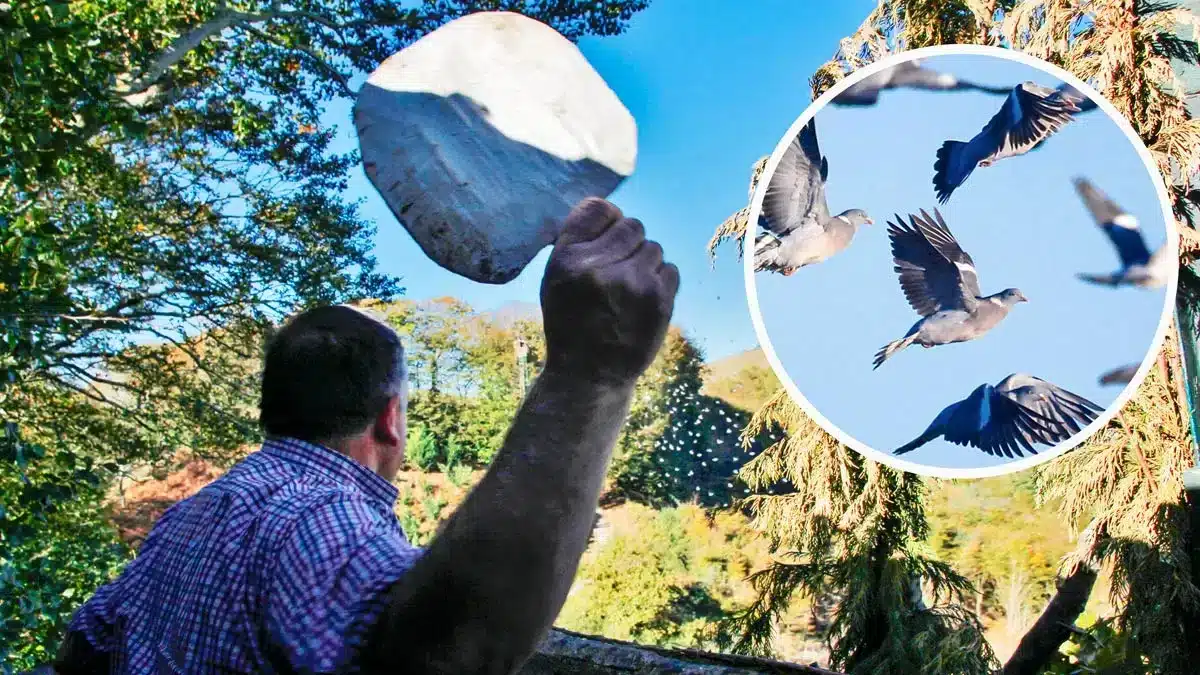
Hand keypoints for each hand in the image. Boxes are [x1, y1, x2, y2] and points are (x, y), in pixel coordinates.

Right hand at [540, 198, 679, 385]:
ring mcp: (632, 283)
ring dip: (645, 265)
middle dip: (628, 245)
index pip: (599, 208)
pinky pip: (670, 269)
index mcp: (567, 258)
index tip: (606, 241)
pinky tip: (642, 303)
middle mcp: (598, 267)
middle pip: (632, 225)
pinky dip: (660, 283)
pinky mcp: (659, 300)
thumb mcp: (555, 279)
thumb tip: (614, 210)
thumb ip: (578, 241)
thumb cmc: (571, 321)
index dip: (607, 221)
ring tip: (628, 293)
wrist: (590, 375)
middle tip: (617, 274)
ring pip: (654, 248)